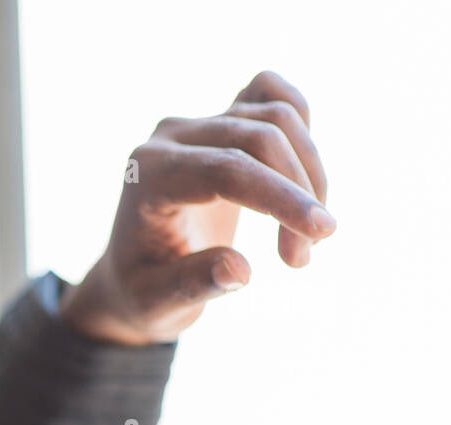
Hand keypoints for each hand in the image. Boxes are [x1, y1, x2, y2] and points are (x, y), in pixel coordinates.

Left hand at [57, 70, 333, 346]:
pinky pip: (271, 94)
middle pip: (260, 137)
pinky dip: (301, 130)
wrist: (130, 274)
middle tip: (302, 259)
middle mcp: (171, 137)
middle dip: (298, 195)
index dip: (279, 196)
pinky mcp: (219, 118)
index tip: (320, 231)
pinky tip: (302, 178)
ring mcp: (196, 122)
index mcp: (148, 175)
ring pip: (279, 117)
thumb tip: (238, 270)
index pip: (226, 169)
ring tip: (304, 240)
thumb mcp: (155, 304)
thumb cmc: (141, 292)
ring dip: (309, 175)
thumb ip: (191, 285)